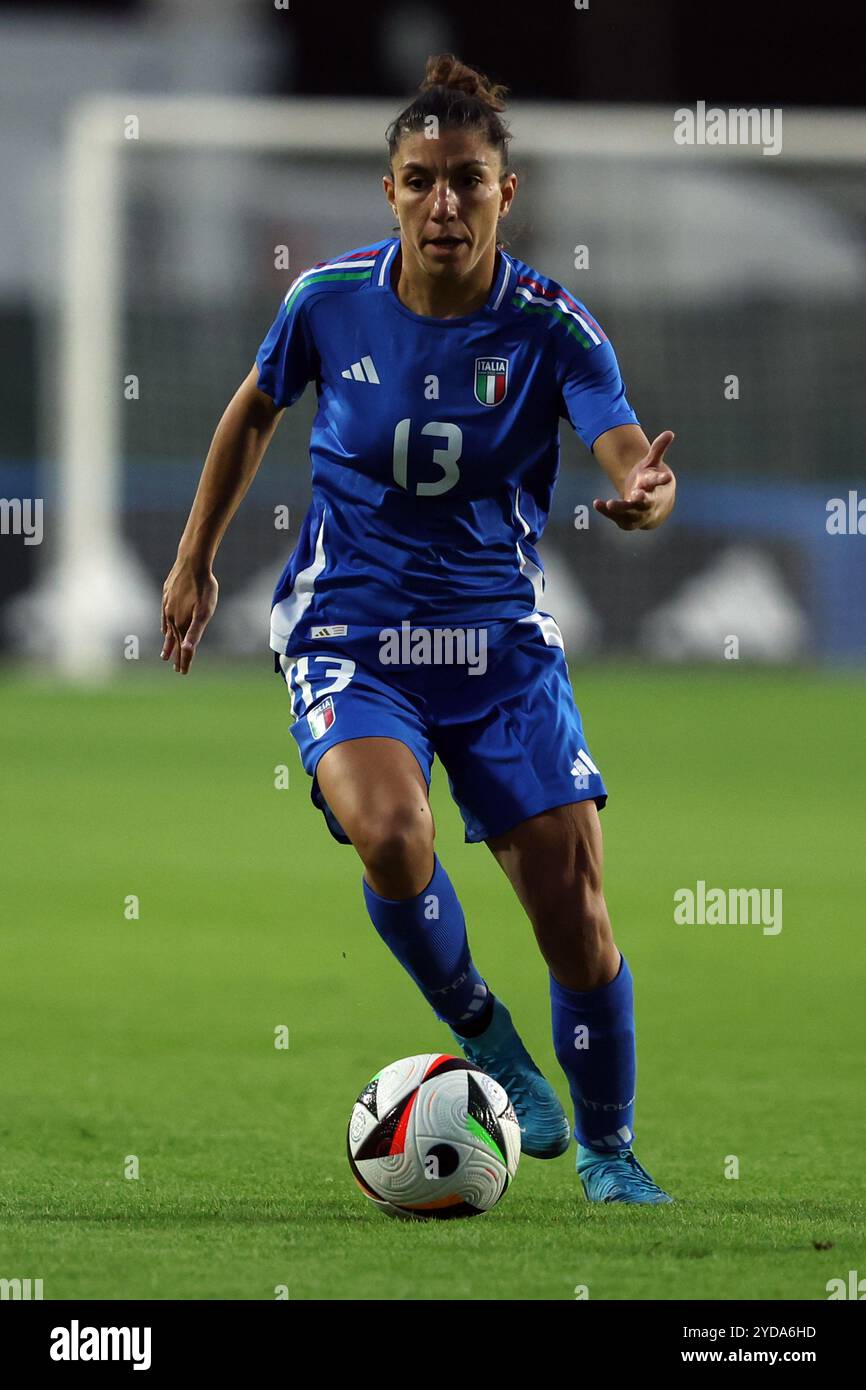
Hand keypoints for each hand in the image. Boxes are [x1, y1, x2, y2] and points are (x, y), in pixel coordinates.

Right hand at [161, 557, 218, 674]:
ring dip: (168, 644)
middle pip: (175, 642)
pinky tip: (164, 629)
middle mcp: (172, 618)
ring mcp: (168, 608)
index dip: (184, 660)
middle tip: (177, 669)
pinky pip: (163, 618)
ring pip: (167, 631)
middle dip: (177, 656)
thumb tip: (188, 650)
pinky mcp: (166, 598)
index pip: (183, 648)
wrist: (191, 562)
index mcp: (182, 623)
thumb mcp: (204, 611)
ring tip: (165, 655)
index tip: (183, 672)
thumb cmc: (203, 587)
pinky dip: (164, 627)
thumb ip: (195, 632)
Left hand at [593, 429, 675, 529]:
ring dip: (621, 508)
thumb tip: (670, 432)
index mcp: (657, 488)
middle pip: (647, 502)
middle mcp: (649, 503)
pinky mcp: (627, 521)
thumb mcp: (653, 465)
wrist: (652, 509)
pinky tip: (597, 503)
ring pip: (630, 512)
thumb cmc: (651, 483)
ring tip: (610, 503)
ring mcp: (639, 514)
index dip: (663, 479)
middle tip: (637, 495)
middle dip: (642, 500)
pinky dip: (606, 512)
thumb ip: (658, 450)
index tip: (668, 476)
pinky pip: (617, 518)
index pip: (660, 483)